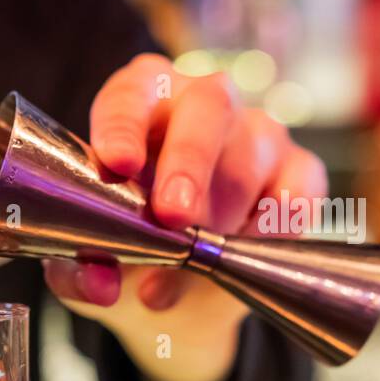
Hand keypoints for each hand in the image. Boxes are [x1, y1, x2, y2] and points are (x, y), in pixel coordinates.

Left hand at [45, 52, 327, 380]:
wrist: (174, 282)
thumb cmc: (124, 243)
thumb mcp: (88, 258)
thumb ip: (79, 269)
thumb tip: (101, 286)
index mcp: (138, 102)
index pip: (130, 94)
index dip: (123, 126)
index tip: (116, 163)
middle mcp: (201, 103)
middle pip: (208, 105)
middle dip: (190, 160)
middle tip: (172, 215)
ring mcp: (255, 132)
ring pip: (252, 151)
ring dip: (223, 212)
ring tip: (191, 264)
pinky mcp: (298, 169)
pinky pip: (299, 187)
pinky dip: (276, 221)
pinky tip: (246, 251)